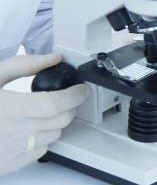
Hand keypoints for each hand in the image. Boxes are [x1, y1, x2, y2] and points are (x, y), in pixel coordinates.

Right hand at [0, 54, 88, 174]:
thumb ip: (23, 65)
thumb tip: (53, 58)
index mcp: (10, 108)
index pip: (55, 104)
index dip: (74, 96)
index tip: (80, 89)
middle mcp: (15, 132)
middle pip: (61, 120)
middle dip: (68, 107)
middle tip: (63, 97)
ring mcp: (14, 150)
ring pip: (54, 135)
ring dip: (56, 123)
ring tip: (40, 112)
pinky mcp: (12, 163)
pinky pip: (41, 150)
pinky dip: (42, 138)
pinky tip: (28, 129)